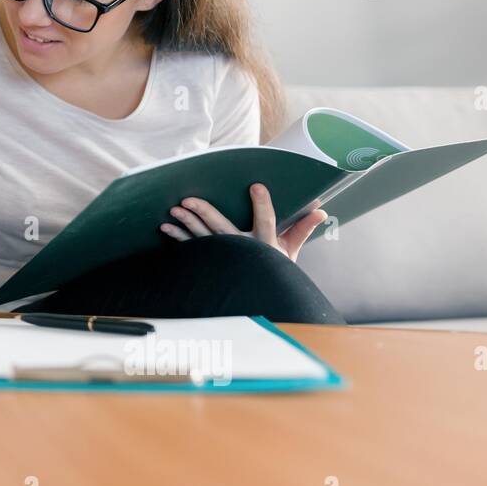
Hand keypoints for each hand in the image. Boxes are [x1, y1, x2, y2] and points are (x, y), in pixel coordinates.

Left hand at [160, 183, 327, 262]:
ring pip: (202, 237)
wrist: (259, 299)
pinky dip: (178, 238)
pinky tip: (165, 227)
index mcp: (264, 245)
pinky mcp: (210, 261)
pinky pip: (191, 248)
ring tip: (174, 210)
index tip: (256, 186)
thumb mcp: (290, 252)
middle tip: (189, 200)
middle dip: (205, 213)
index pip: (266, 221)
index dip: (262, 204)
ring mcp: (223, 256)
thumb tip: (321, 211)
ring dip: (186, 223)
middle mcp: (241, 250)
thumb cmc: (274, 271)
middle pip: (222, 229)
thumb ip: (302, 230)